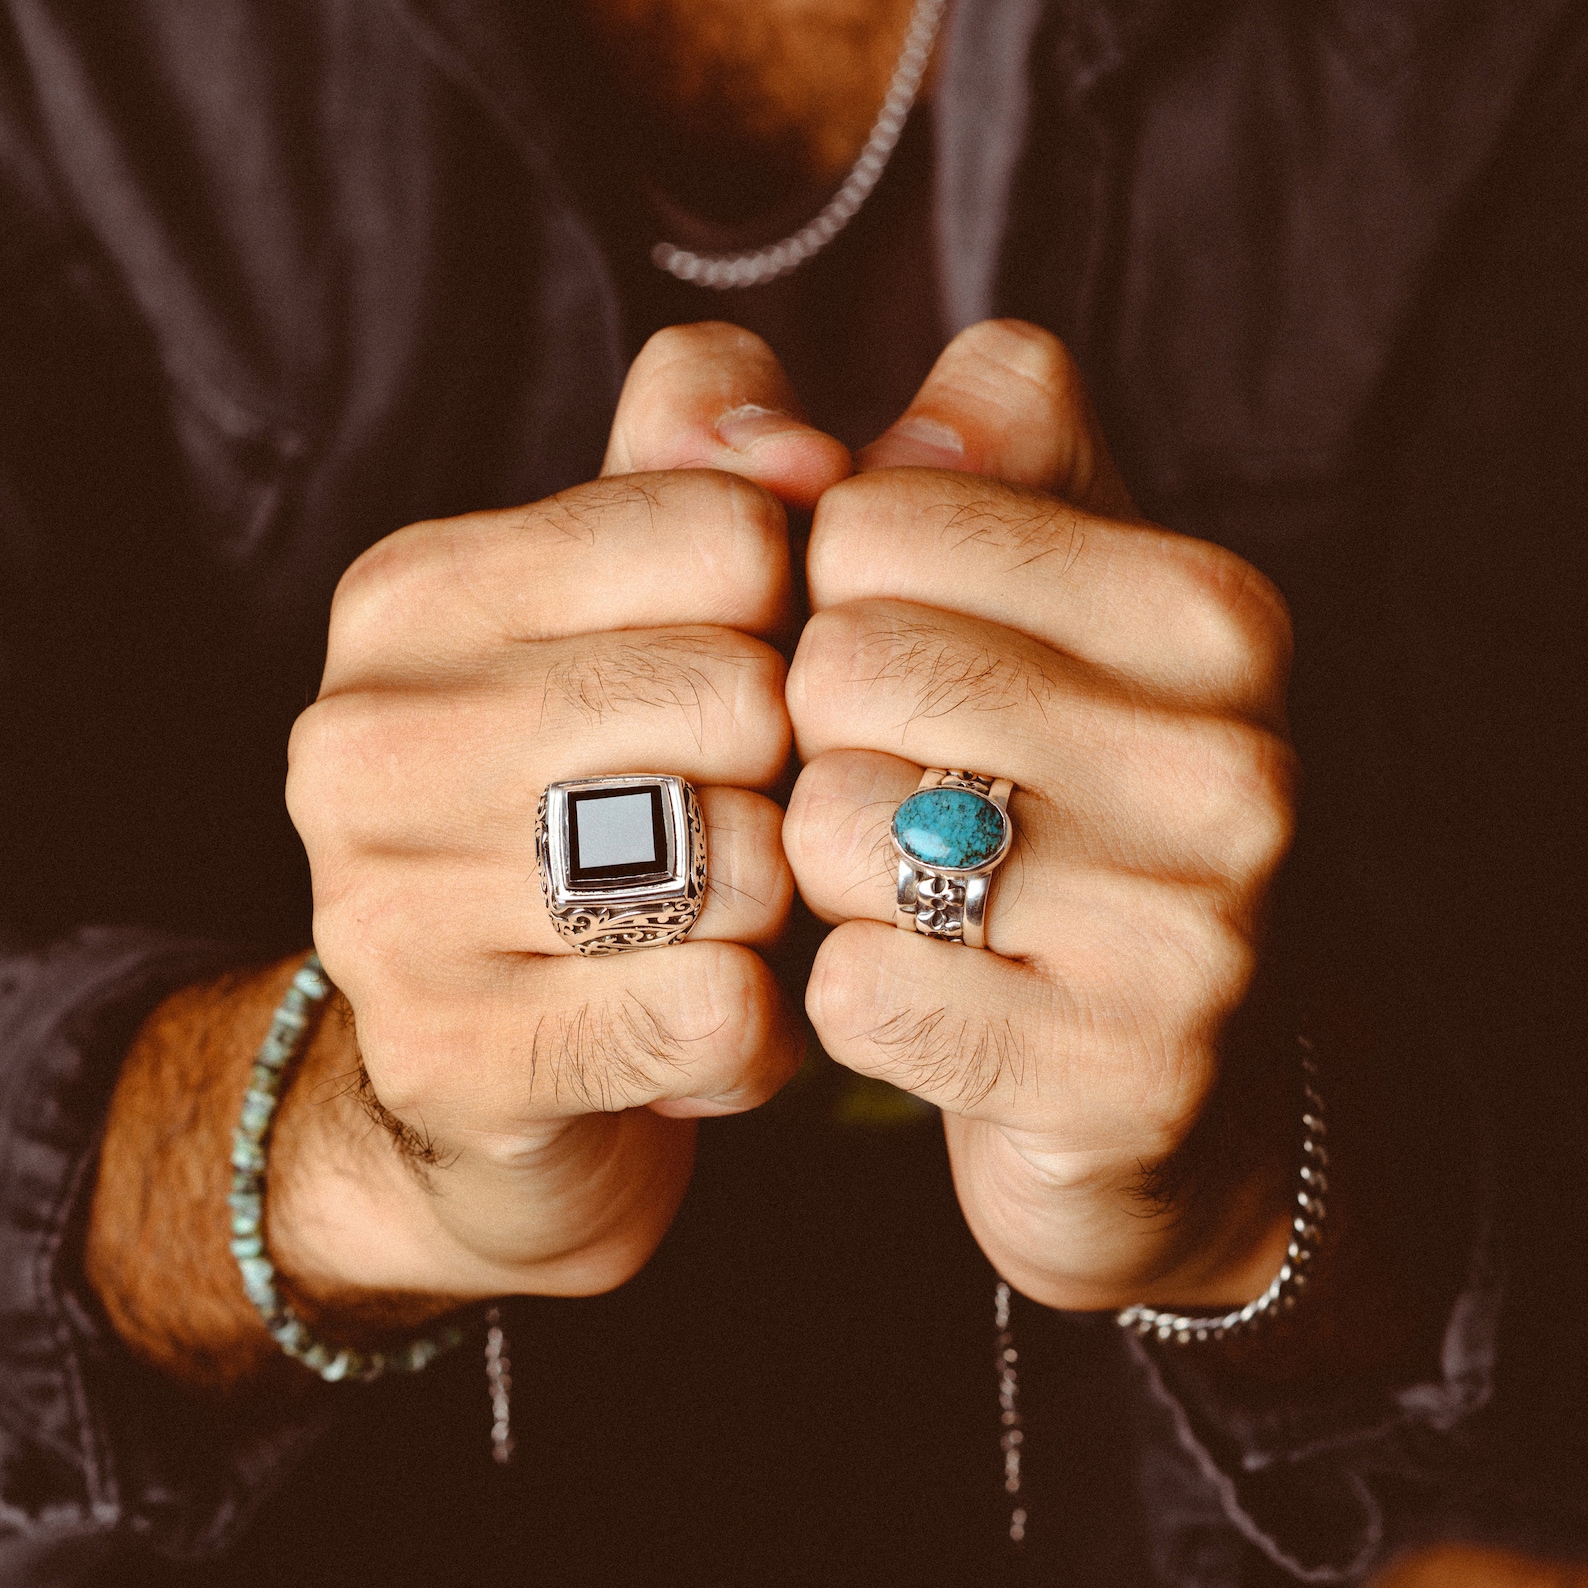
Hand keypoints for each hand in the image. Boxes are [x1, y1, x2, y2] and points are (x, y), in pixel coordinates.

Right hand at [89, 325, 849, 1380]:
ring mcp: (383, 902)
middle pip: (743, 698)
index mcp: (418, 589)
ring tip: (717, 931)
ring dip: (779, 914)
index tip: (751, 681)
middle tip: (737, 828)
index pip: (730, 528)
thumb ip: (716, 477)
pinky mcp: (448, 1057)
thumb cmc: (606, 811)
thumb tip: (805, 445)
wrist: (497, 1071)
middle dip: (788, 778)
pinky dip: (757, 1032)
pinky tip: (702, 1024)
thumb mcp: (644, 619)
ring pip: (741, 863)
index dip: (795, 619)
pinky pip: (715, 1015)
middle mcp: (367, 731)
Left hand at [783, 321, 1297, 1309]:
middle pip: (839, 667)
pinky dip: (842, 996)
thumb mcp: (1029, 588)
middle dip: (819, 737)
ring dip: (826, 871)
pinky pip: (851, 995)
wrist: (1148, 1064)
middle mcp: (1234, 759)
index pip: (869, 517)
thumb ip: (949, 446)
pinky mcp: (1122, 1081)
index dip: (828, 596)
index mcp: (1209, 605)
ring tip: (908, 891)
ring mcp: (1195, 933)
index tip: (890, 657)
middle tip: (890, 787)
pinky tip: (919, 995)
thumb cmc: (1048, 791)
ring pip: (832, 832)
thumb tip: (815, 440)